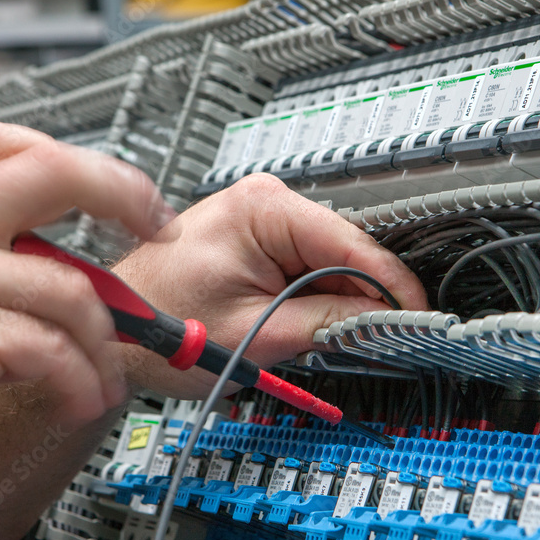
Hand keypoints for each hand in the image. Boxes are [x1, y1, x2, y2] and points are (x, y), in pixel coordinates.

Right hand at [0, 118, 174, 492]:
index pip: (0, 144)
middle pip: (53, 176)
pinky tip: (78, 401)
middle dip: (124, 196)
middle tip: (160, 229)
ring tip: (106, 381)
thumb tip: (48, 279)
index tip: (118, 191)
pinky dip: (80, 380)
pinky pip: (51, 351)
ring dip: (105, 343)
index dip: (71, 158)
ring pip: (70, 290)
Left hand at [112, 173, 427, 398]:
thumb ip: (327, 324)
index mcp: (263, 208)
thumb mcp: (255, 333)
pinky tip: (310, 323)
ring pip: (332, 261)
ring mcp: (263, 216)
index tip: (419, 316)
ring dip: (339, 300)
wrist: (120, 324)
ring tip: (331, 338)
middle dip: (365, 297)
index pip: (353, 244)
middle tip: (381, 339)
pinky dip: (317, 296)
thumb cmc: (162, 319)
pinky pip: (309, 265)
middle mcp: (266, 200)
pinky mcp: (261, 236)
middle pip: (348, 251)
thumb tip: (383, 321)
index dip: (393, 285)